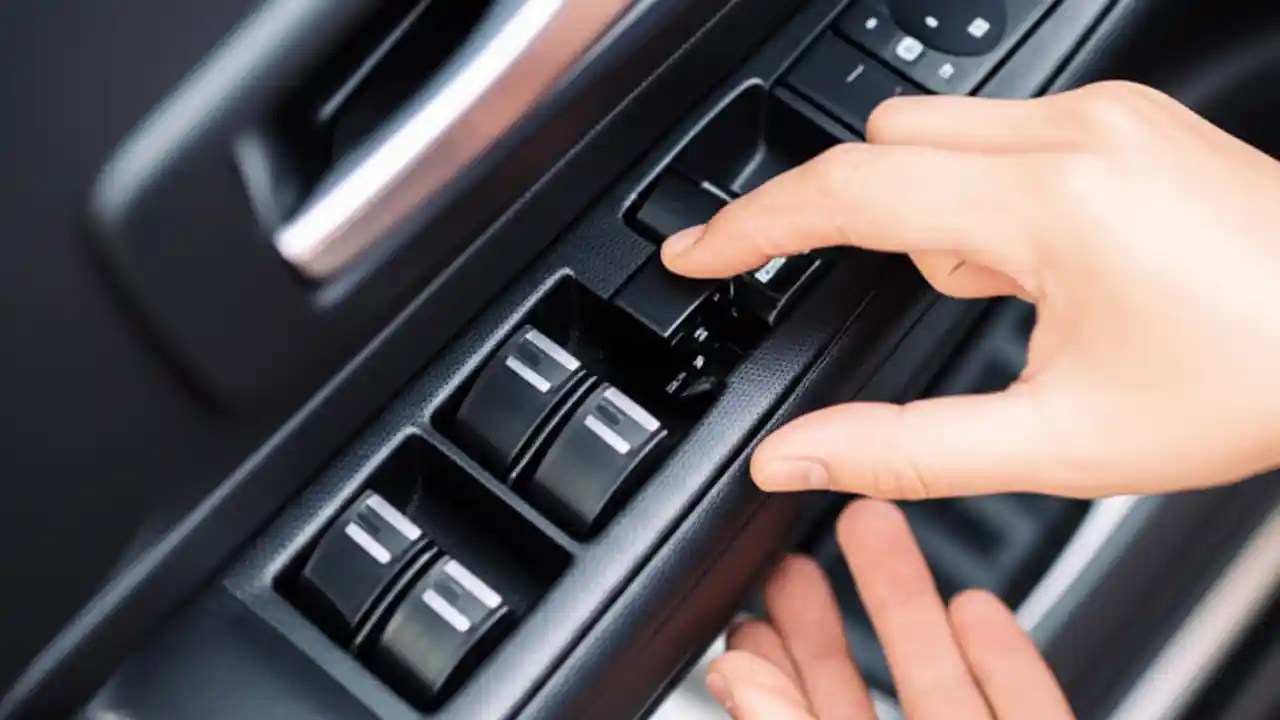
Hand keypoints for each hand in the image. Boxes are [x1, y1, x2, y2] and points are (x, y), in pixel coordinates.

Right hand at [662, 81, 1279, 499]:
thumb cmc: (1257, 376)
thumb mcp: (1064, 442)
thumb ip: (908, 450)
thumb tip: (801, 454)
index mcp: (1051, 200)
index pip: (845, 190)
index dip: (750, 225)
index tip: (697, 250)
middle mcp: (1074, 130)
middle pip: (881, 142)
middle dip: (863, 224)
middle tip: (935, 309)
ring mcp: (1103, 114)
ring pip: (937, 136)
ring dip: (933, 216)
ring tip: (1023, 301)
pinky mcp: (1121, 119)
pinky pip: (999, 134)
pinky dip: (984, 200)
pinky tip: (1052, 267)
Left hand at [707, 500, 1073, 718]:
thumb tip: (733, 677)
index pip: (795, 717)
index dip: (771, 662)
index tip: (752, 603)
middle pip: (862, 689)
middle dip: (834, 607)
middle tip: (803, 543)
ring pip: (939, 685)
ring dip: (911, 605)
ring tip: (879, 531)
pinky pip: (1024, 707)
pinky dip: (1005, 658)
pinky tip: (981, 606)